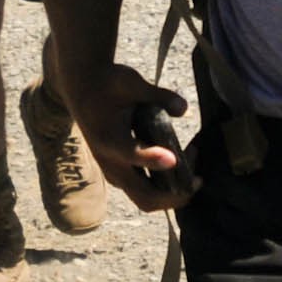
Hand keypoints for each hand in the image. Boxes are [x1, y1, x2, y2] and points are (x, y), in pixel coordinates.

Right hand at [67, 64, 193, 212]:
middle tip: (198, 179)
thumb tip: (183, 108)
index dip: (152, 159)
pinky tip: (180, 164)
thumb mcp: (130, 82)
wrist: (83, 90)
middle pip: (145, 197)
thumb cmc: (107, 84)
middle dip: (176, 194)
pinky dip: (166, 188)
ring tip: (192, 168)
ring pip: (146, 199)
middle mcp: (110, 162)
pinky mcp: (120, 173)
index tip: (173, 158)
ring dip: (173, 192)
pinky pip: (145, 192)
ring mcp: (114, 172)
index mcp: (109, 139)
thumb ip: (157, 95)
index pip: (130, 154)